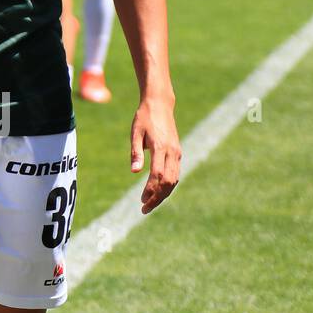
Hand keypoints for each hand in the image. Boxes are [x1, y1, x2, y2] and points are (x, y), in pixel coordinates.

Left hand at [130, 95, 180, 213]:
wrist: (160, 104)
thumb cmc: (144, 117)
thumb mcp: (135, 133)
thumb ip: (135, 152)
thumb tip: (134, 172)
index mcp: (160, 147)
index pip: (157, 175)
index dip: (150, 190)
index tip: (141, 200)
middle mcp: (172, 151)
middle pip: (168, 182)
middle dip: (157, 197)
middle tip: (144, 209)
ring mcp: (177, 152)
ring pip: (174, 180)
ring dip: (163, 194)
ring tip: (149, 204)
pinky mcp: (177, 152)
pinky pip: (175, 174)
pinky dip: (168, 186)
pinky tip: (158, 192)